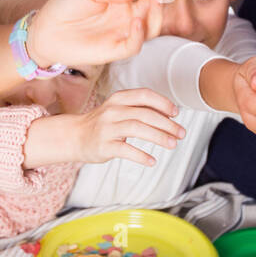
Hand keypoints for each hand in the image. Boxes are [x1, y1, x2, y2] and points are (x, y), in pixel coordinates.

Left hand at [26, 0, 161, 67]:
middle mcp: (126, 14)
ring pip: (152, 25)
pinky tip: (136, 20)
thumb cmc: (64, 7)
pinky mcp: (115, 49)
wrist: (45, 30)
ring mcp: (123, 32)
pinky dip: (139, 34)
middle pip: (152, 2)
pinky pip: (134, 45)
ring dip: (157, 10)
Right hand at [35, 88, 185, 165]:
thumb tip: (169, 114)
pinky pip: (126, 150)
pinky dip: (141, 156)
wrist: (74, 136)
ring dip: (159, 137)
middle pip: (145, 114)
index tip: (176, 113)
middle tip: (181, 133)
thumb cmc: (101, 124)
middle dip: (167, 124)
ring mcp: (107, 128)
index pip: (144, 95)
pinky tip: (152, 160)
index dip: (163, 103)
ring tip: (172, 144)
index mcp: (118, 99)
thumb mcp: (118, 109)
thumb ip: (140, 109)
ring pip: (138, 128)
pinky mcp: (104, 146)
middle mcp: (113, 111)